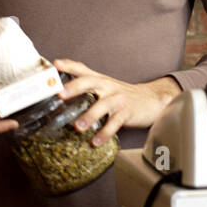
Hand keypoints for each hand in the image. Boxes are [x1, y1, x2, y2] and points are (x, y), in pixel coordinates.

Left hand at [53, 59, 180, 146]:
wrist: (151, 100)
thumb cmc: (122, 94)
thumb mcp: (104, 85)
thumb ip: (85, 82)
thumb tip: (60, 85)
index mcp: (100, 80)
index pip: (82, 69)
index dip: (68, 66)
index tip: (55, 65)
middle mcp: (107, 86)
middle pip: (89, 82)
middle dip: (75, 87)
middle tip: (61, 94)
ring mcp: (118, 99)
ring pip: (103, 105)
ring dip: (90, 116)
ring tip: (78, 127)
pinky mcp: (127, 112)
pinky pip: (115, 123)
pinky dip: (105, 133)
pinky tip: (95, 142)